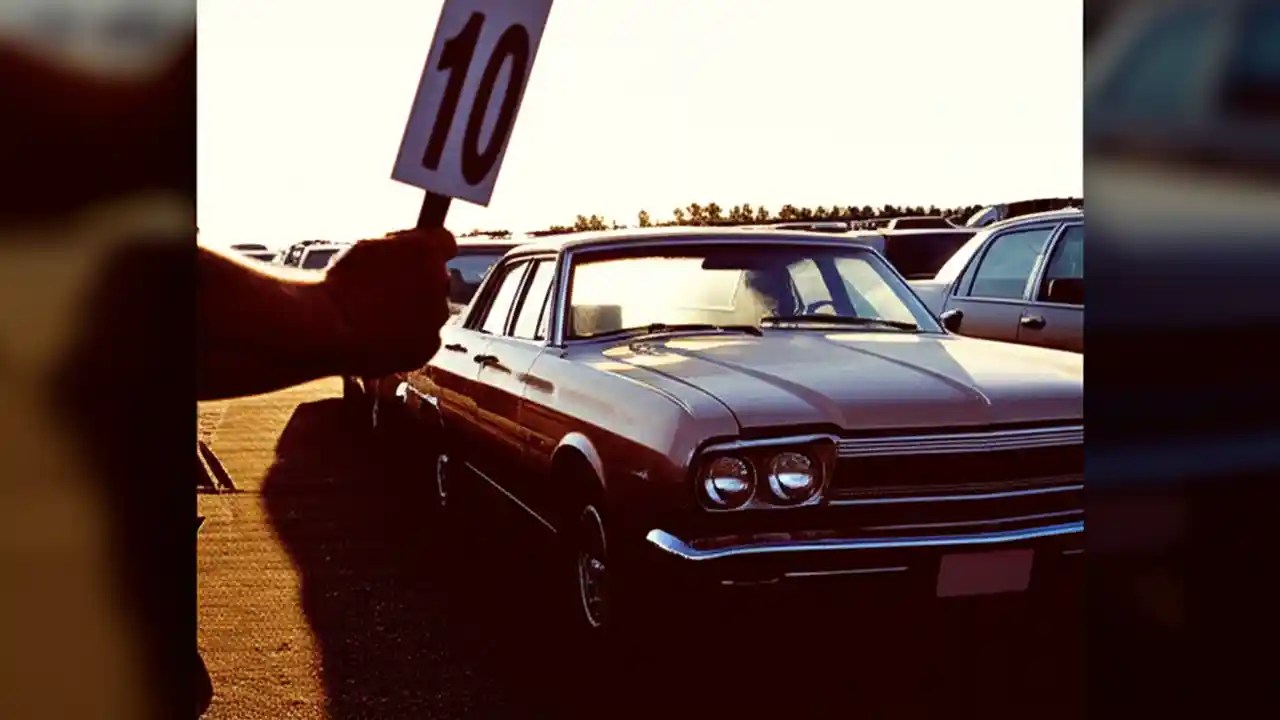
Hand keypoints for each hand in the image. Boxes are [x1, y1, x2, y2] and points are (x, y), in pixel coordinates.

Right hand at [320, 226, 456, 376]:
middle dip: (420, 285)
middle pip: (438, 280)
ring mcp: (437, 316)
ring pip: (431, 313)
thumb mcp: (368, 250)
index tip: (416, 258)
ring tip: (376, 319)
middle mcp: (440, 281)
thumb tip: (404, 254)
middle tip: (387, 292)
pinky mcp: (429, 346)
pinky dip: (408, 341)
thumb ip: (396, 250)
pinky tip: (381, 339)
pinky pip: (423, 340)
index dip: (429, 251)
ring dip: (413, 314)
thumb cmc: (340, 285)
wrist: (330, 326)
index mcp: (425, 250)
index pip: (445, 243)